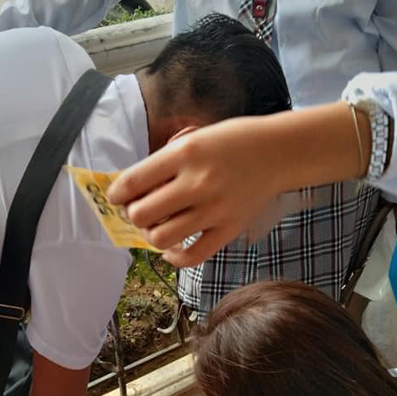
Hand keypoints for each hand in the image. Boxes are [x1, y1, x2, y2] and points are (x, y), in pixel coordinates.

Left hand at [105, 117, 294, 266]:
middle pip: (141, 214)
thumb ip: (163, 163)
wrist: (280, 151)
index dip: (116, 193)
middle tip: (140, 209)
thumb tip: (129, 190)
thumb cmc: (231, 142)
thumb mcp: (193, 138)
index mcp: (185, 154)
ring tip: (156, 225)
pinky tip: (172, 248)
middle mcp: (198, 182)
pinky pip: (192, 256)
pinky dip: (175, 257)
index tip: (115, 197)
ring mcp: (215, 209)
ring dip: (150, 234)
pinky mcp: (230, 229)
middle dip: (133, 214)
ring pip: (160, 238)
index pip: (133, 181)